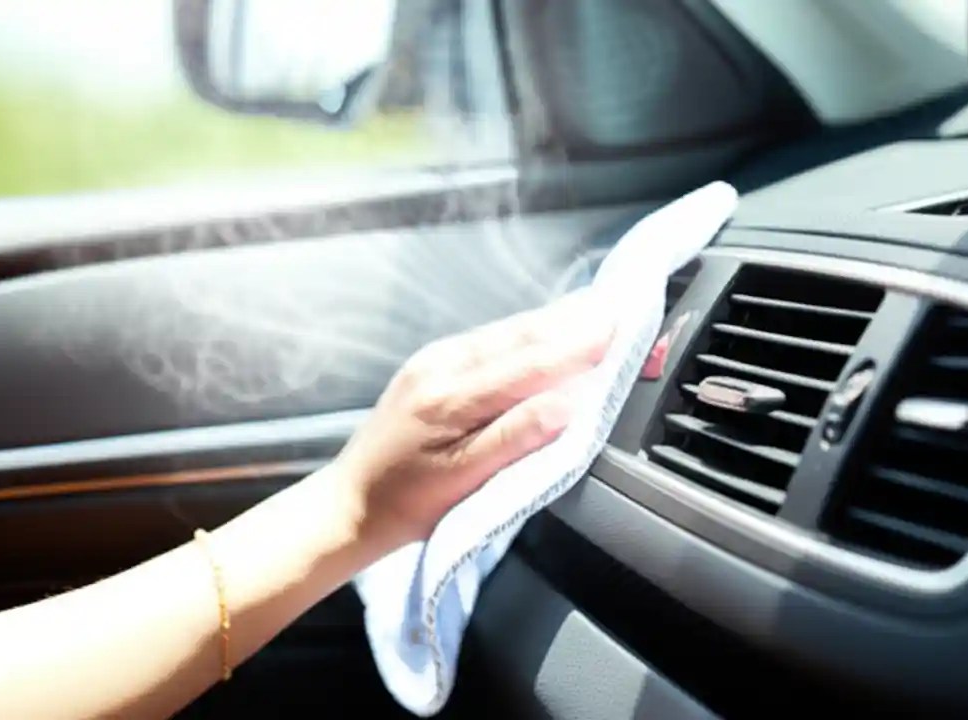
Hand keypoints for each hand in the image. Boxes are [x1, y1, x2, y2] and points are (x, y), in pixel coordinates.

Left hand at [333, 292, 612, 553]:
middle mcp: (442, 365)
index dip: (579, 344)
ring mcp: (434, 361)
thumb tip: (566, 405)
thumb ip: (514, 438)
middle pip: (521, 335)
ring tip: (595, 308)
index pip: (530, 362)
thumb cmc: (406, 505)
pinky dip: (527, 334)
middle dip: (574, 321)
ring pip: (506, 332)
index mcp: (451, 396)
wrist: (347, 505)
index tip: (620, 325)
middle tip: (620, 307)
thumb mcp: (462, 481)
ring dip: (553, 321)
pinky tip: (546, 330)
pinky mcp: (431, 366)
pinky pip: (490, 341)